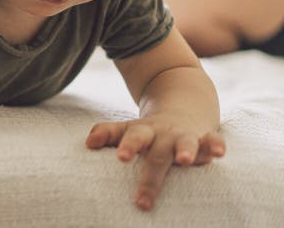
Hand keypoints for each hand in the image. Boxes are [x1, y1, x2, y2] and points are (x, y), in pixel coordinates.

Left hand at [85, 116, 225, 210]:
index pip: (131, 137)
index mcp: (142, 132)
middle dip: (150, 176)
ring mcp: (184, 135)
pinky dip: (216, 145)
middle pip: (156, 152)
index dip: (127, 146)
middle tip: (142, 200)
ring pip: (185, 142)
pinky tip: (219, 154)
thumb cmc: (148, 130)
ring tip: (182, 161)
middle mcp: (163, 134)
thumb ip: (108, 133)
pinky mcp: (205, 138)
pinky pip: (213, 139)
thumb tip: (87, 143)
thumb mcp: (128, 129)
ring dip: (185, 150)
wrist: (181, 108)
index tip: (121, 158)